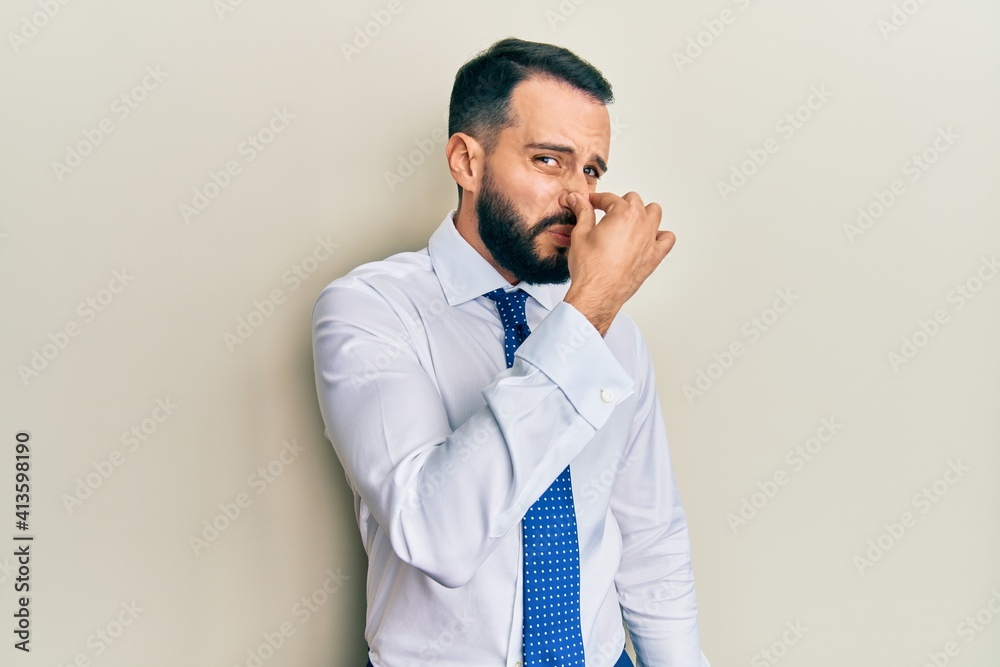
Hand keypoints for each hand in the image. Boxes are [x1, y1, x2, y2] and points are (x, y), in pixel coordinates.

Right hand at [560, 190, 675, 335]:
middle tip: (606, 213)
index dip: (596, 199)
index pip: (609, 198)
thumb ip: (582, 212)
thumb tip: (577, 199)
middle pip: (634, 200)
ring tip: (628, 221)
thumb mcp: (580, 234)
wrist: (598, 293)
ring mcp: (651, 239)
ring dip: (642, 213)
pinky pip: (667, 238)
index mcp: (622, 213)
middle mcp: (641, 223)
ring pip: (654, 213)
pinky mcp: (655, 256)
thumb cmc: (590, 268)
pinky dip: (660, 235)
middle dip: (619, 203)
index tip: (590, 203)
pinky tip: (648, 238)